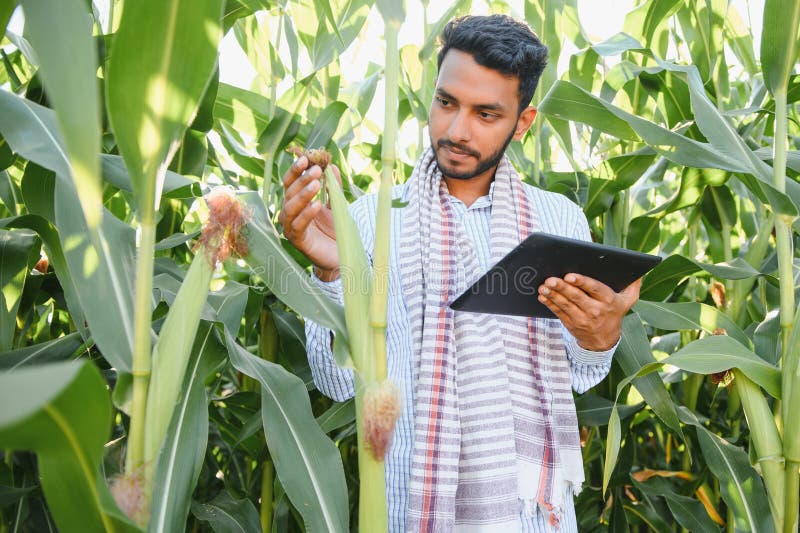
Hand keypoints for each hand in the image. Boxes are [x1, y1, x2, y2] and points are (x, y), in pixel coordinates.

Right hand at [278, 156, 340, 280]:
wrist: (340, 255)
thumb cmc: (334, 229)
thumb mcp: (336, 204)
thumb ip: (333, 186)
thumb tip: (331, 165)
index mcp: (296, 201)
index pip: (291, 182)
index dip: (296, 170)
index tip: (306, 158)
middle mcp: (289, 212)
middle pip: (289, 192)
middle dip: (302, 179)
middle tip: (317, 170)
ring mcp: (291, 227)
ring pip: (290, 208)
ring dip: (303, 194)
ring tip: (317, 184)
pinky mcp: (297, 241)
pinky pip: (298, 225)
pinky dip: (307, 214)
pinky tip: (317, 205)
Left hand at [537, 274, 641, 350]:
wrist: (604, 341)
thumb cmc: (614, 314)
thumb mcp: (627, 301)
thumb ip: (633, 286)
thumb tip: (640, 272)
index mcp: (609, 301)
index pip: (595, 289)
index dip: (582, 282)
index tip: (570, 276)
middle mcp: (596, 311)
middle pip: (577, 297)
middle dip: (562, 288)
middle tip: (550, 279)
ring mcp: (582, 319)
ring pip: (566, 305)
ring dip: (553, 295)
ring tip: (543, 286)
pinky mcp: (571, 324)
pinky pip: (559, 312)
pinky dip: (549, 304)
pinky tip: (542, 296)